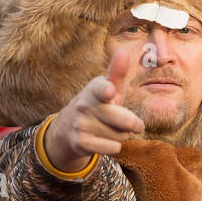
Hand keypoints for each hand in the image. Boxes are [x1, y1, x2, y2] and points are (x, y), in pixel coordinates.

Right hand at [44, 49, 145, 172]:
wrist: (68, 128)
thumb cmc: (99, 104)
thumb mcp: (108, 89)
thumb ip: (118, 73)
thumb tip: (124, 52)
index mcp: (95, 89)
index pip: (100, 89)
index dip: (105, 90)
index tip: (109, 91)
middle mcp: (84, 105)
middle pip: (124, 121)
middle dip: (133, 124)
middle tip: (132, 123)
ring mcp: (81, 125)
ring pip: (121, 136)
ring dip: (121, 135)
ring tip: (109, 128)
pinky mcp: (80, 143)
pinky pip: (113, 148)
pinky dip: (113, 146)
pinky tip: (103, 140)